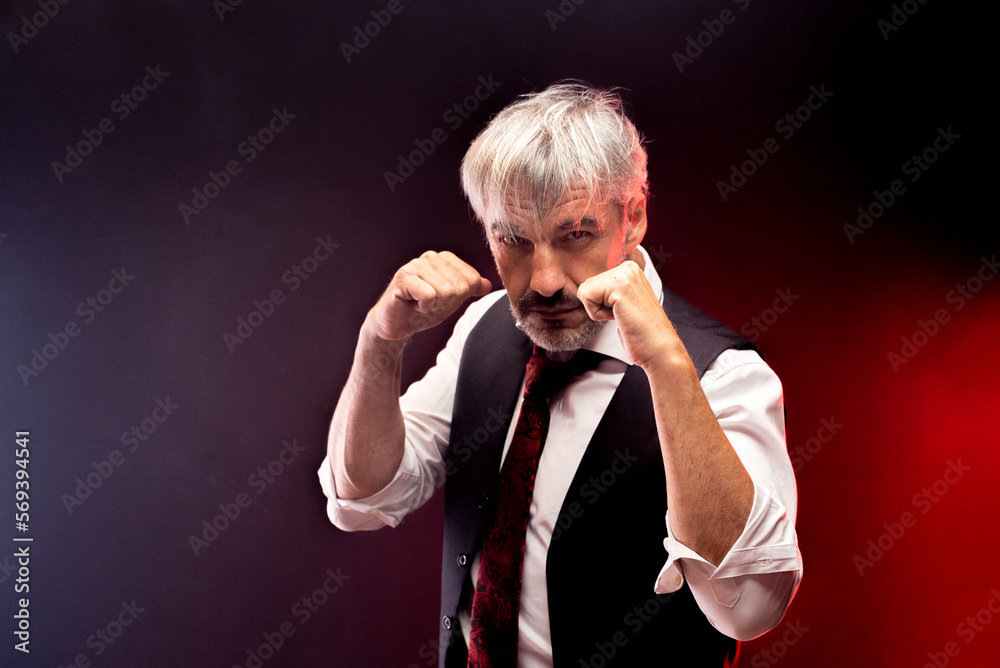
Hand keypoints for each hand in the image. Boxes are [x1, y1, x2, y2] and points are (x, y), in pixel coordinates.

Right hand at [366, 251, 491, 341]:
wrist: (397, 325)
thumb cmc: (422, 309)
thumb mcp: (452, 300)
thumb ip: (470, 290)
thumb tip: (487, 284)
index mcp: (445, 259)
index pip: (472, 280)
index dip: (459, 298)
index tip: (441, 300)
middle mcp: (431, 257)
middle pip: (460, 287)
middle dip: (446, 303)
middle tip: (429, 303)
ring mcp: (415, 265)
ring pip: (446, 292)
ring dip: (434, 306)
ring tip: (420, 303)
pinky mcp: (403, 278)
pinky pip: (429, 295)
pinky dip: (424, 307)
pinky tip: (413, 304)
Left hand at [577, 260, 682, 368]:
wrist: (659, 349)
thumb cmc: (641, 333)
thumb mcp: (624, 303)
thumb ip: (609, 292)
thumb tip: (586, 290)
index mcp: (629, 269)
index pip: (593, 283)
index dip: (602, 305)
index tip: (624, 312)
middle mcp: (628, 267)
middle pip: (586, 286)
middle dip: (599, 307)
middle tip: (623, 315)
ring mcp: (624, 274)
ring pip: (584, 291)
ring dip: (598, 311)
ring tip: (623, 316)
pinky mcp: (618, 286)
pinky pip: (586, 297)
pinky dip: (597, 314)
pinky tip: (619, 317)